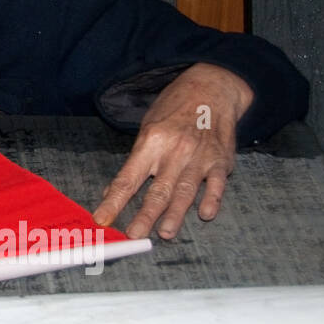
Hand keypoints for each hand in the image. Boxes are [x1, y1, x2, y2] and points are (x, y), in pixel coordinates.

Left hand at [92, 63, 254, 239]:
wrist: (211, 87)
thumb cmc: (174, 109)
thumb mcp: (147, 128)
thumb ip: (134, 161)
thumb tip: (114, 190)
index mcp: (151, 142)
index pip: (128, 178)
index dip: (114, 201)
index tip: (103, 219)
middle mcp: (175, 151)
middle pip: (158, 189)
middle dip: (145, 215)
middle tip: (134, 235)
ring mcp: (200, 156)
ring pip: (186, 191)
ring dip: (175, 214)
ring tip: (164, 233)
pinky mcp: (221, 160)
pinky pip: (217, 184)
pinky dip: (212, 199)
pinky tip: (205, 214)